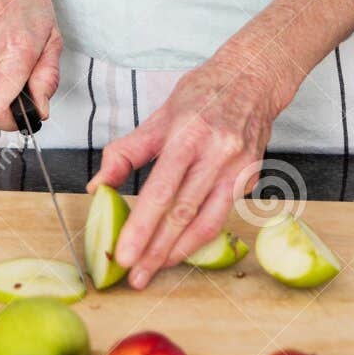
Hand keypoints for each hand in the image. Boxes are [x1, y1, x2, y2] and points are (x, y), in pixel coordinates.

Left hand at [86, 37, 285, 288]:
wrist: (254, 77)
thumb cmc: (203, 93)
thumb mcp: (160, 114)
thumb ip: (128, 151)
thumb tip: (99, 185)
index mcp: (188, 134)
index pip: (160, 191)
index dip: (141, 227)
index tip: (123, 254)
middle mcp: (217, 154)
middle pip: (183, 213)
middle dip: (156, 251)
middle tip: (135, 277)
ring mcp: (238, 169)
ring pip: (207, 222)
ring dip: (179, 252)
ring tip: (156, 270)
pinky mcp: (251, 179)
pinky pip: (222, 215)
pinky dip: (199, 236)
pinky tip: (181, 248)